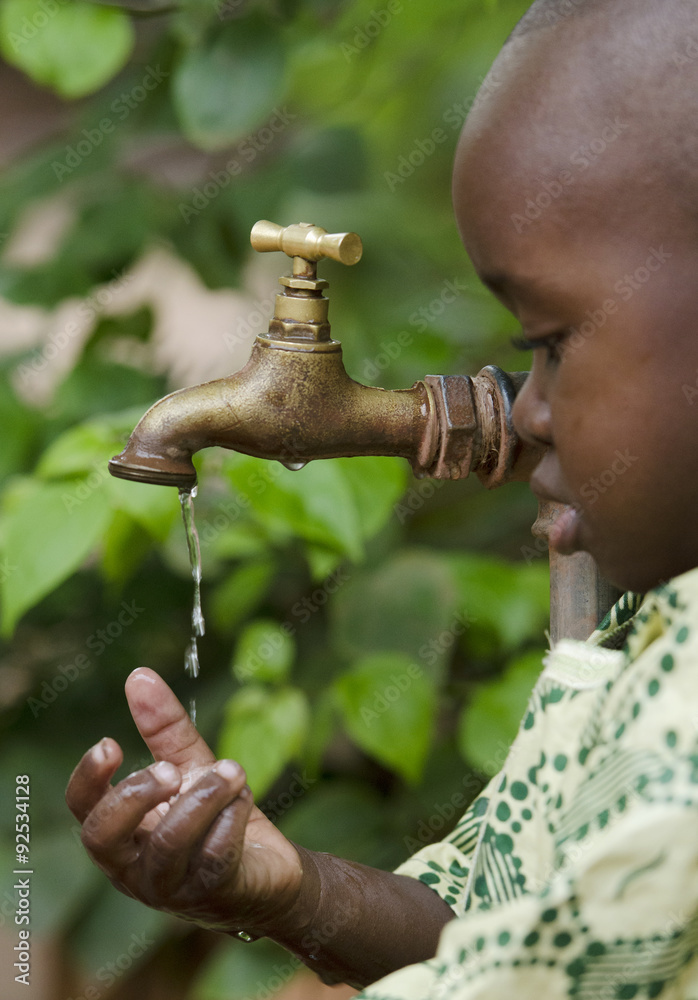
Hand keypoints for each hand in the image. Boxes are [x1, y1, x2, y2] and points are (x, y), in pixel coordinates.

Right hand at [66, 668, 302, 934]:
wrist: (270, 867)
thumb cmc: (214, 816)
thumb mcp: (189, 765)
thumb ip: (163, 727)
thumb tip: (138, 675)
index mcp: (121, 831)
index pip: (83, 809)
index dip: (89, 778)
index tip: (111, 742)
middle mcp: (134, 864)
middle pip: (103, 837)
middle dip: (134, 794)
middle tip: (171, 768)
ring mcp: (171, 886)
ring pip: (167, 846)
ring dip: (202, 798)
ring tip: (232, 769)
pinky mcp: (212, 894)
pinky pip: (214, 857)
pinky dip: (231, 820)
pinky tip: (244, 798)